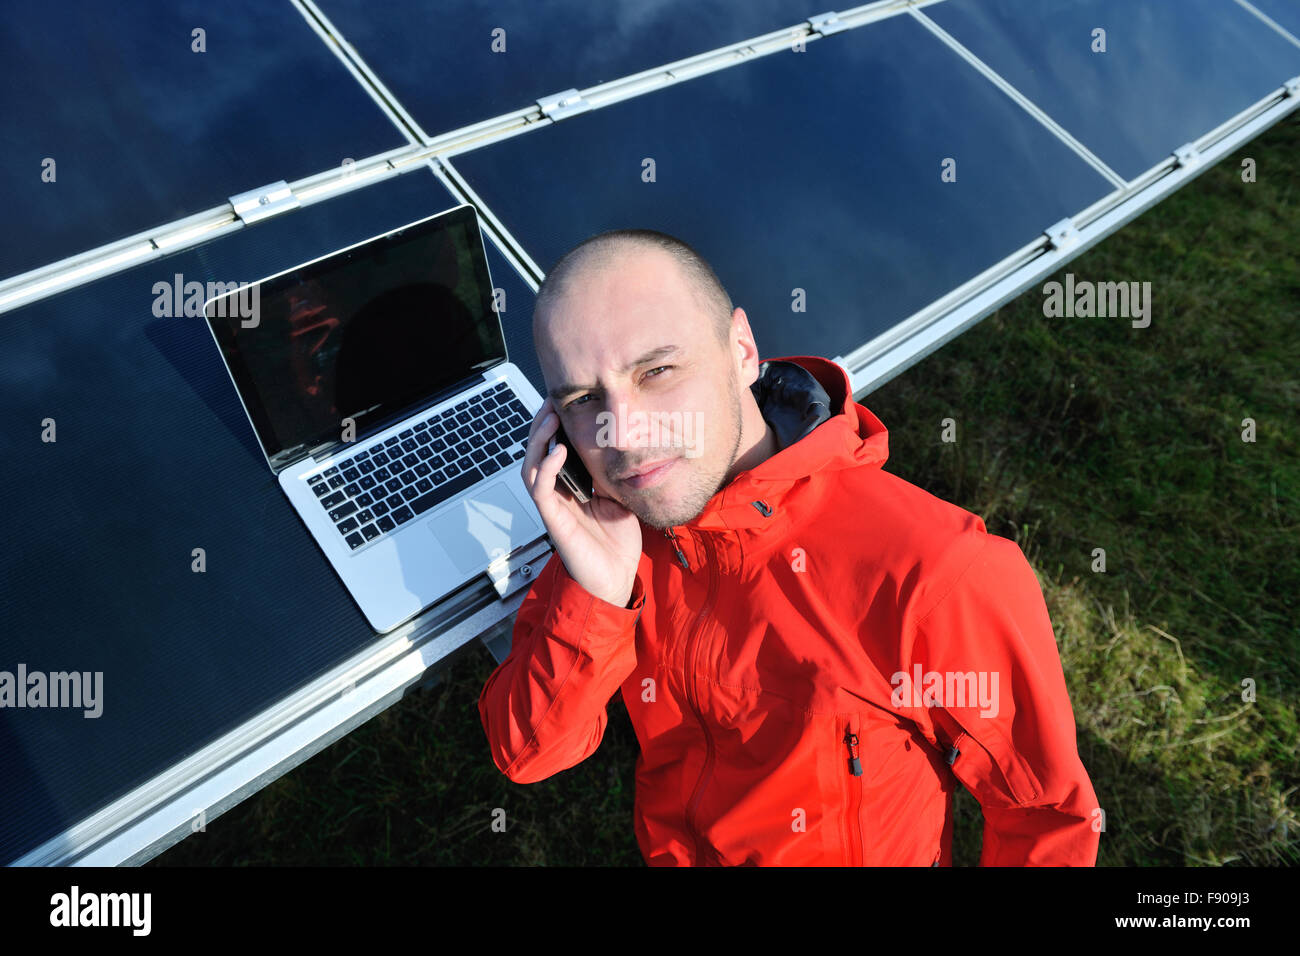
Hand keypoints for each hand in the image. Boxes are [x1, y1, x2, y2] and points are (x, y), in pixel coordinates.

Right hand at [521, 397, 642, 606]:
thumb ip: (613, 474)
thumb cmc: (616, 544)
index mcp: (571, 487)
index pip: (554, 449)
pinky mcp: (554, 520)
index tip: (564, 401)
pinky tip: (557, 451)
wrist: (616, 580)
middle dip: (541, 424)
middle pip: (536, 452)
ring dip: (538, 440)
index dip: (554, 425)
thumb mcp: (620, 497)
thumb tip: (620, 445)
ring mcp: (553, 506)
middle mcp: (557, 494)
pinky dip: (546, 468)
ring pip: (531, 466)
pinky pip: (540, 489)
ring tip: (550, 418)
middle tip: (552, 401)